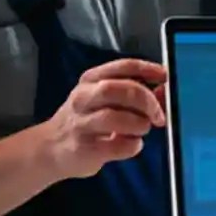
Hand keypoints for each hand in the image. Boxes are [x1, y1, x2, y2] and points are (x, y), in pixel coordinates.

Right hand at [43, 59, 167, 178]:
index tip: (165, 76)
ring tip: (141, 129)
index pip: (123, 67)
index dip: (148, 70)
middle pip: (117, 90)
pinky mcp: (83, 148)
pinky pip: (115, 146)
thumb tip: (165, 90)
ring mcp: (81, 124)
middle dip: (145, 100)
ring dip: (138, 124)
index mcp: (90, 80)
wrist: (50, 148)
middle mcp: (83, 98)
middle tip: (158, 114)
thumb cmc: (85, 120)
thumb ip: (133, 93)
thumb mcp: (104, 100)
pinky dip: (132, 145)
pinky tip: (131, 145)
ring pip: (114, 118)